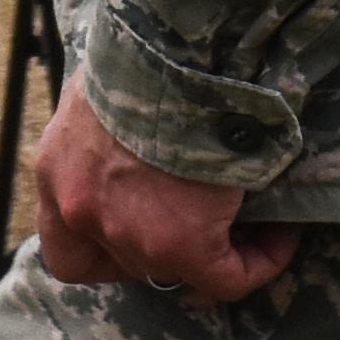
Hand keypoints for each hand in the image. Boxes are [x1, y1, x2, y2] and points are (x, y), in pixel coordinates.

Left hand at [34, 78, 289, 302]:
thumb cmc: (140, 63)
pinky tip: (282, 233)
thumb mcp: (99, 100)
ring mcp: (127, 234)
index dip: (109, 256)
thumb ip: (106, 143)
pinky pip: (229, 277)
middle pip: (129, 260)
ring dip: (215, 250)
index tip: (147, 234)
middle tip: (210, 219)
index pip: (68, 252)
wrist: (171, 61)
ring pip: (179, 270)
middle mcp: (80, 212)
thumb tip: (146, 152)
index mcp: (57, 175)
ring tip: (251, 221)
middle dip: (169, 245)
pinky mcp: (181, 246)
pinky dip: (259, 261)